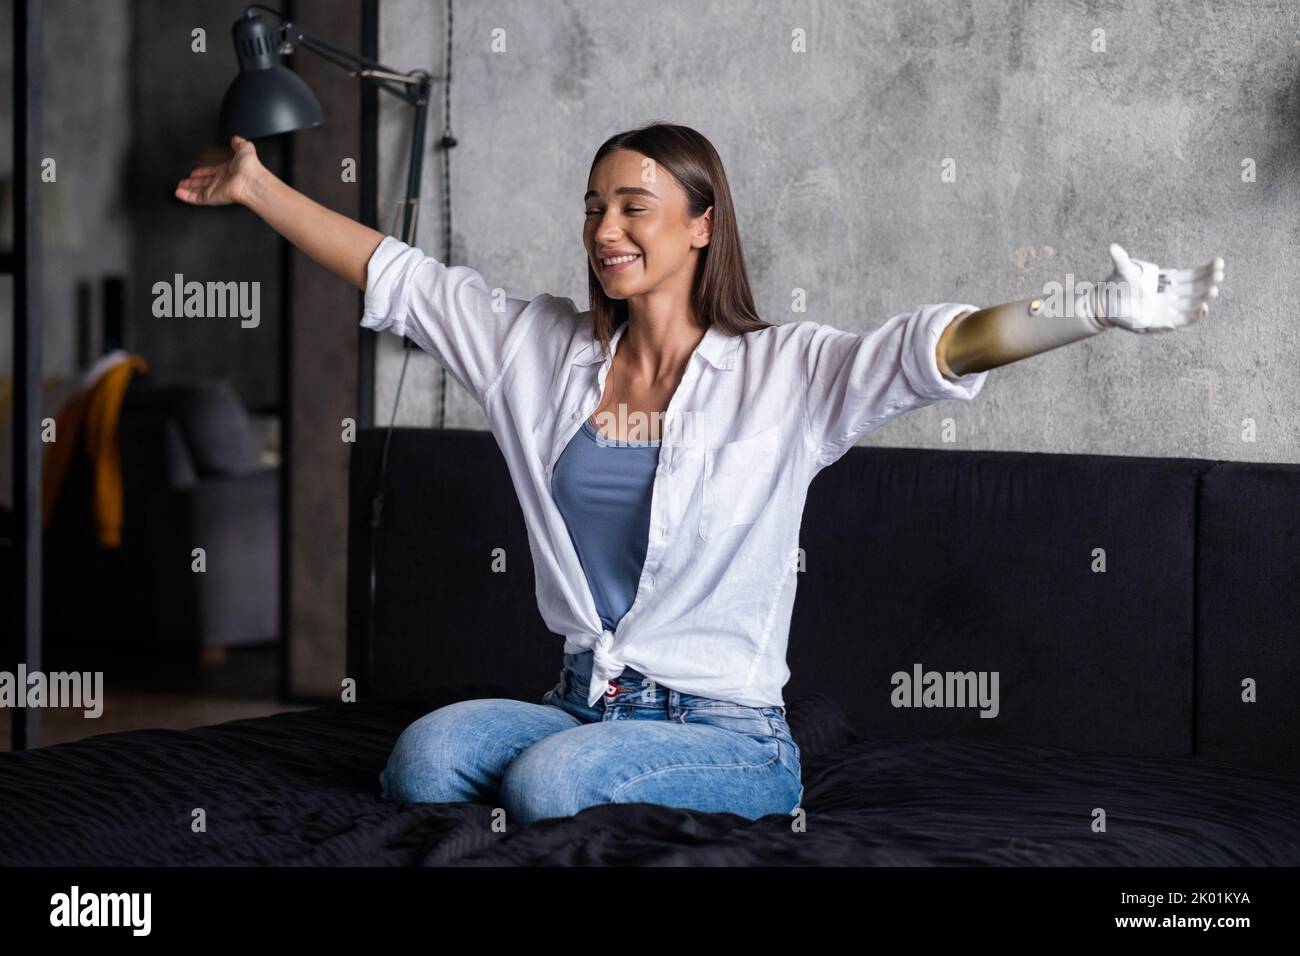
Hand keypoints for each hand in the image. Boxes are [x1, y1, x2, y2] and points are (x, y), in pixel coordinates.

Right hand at [174, 135, 263, 207]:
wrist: (251, 181)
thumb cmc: (251, 167)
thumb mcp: (245, 148)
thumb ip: (239, 143)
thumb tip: (236, 139)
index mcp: (228, 170)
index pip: (212, 171)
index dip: (203, 171)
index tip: (195, 172)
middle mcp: (222, 181)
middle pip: (204, 182)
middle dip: (194, 182)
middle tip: (185, 181)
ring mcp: (217, 190)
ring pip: (199, 190)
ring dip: (188, 189)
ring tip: (179, 187)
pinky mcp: (213, 197)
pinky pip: (197, 198)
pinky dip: (187, 196)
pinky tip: (179, 193)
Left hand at [1087, 243, 1224, 333]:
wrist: (1107, 306)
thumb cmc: (1117, 287)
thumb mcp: (1122, 272)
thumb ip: (1121, 260)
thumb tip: (1112, 247)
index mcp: (1168, 281)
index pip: (1192, 275)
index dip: (1206, 270)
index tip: (1220, 262)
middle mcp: (1172, 295)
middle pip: (1196, 288)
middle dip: (1209, 282)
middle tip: (1220, 274)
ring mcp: (1168, 309)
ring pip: (1193, 304)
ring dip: (1204, 298)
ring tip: (1214, 290)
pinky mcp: (1163, 322)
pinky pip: (1183, 320)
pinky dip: (1194, 316)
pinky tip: (1204, 309)